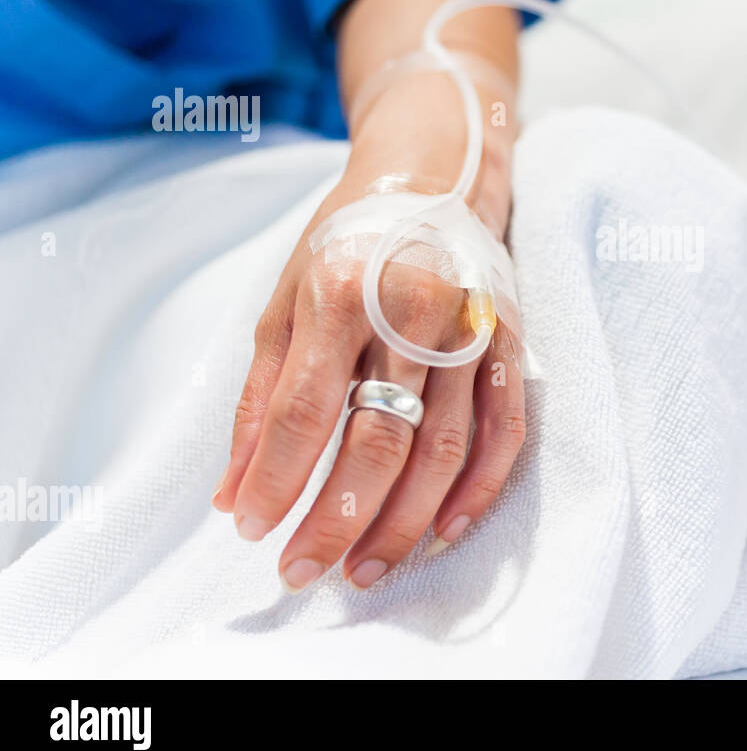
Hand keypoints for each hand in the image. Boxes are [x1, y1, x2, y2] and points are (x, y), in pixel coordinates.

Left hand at [211, 78, 524, 592]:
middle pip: (377, 439)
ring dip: (404, 522)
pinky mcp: (509, 342)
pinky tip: (447, 531)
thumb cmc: (347, 241)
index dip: (276, 479)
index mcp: (344, 289)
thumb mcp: (284, 302)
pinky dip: (480, 488)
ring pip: (443, 448)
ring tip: (366, 571)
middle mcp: (414, 310)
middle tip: (304, 572)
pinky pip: (504, 429)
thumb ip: (259, 398)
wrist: (435, 178)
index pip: (304, 410)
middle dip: (337, 520)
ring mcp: (470, 329)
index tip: (253, 532)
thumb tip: (234, 492)